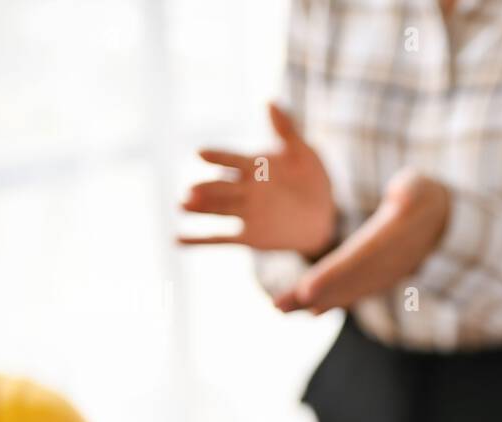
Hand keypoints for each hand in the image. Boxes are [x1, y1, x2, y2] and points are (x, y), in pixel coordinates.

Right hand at [178, 102, 335, 256]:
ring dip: (200, 209)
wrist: (323, 216)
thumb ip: (286, 131)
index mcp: (253, 167)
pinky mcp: (248, 237)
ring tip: (183, 206)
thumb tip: (270, 101)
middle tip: (190, 190)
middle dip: (206, 188)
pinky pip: (221, 238)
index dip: (218, 157)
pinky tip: (178, 240)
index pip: (231, 160)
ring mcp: (244, 213)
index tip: (200, 153)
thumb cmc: (312, 180)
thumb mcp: (303, 154)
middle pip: (221, 188)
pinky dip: (200, 240)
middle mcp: (244, 189)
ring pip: (217, 210)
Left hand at [273, 167, 450, 314]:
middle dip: (310, 294)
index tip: (305, 289)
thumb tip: (401, 195)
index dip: (330, 275)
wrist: (443, 221)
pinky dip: (332, 300)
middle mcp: (385, 264)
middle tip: (279, 305)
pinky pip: (353, 291)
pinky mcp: (379, 277)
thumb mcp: (420, 186)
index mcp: (391, 239)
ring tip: (281, 308)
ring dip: (313, 301)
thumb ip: (409, 191)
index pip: (355, 260)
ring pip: (344, 290)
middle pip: (343, 282)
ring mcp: (383, 274)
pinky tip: (309, 310)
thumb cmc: (424, 195)